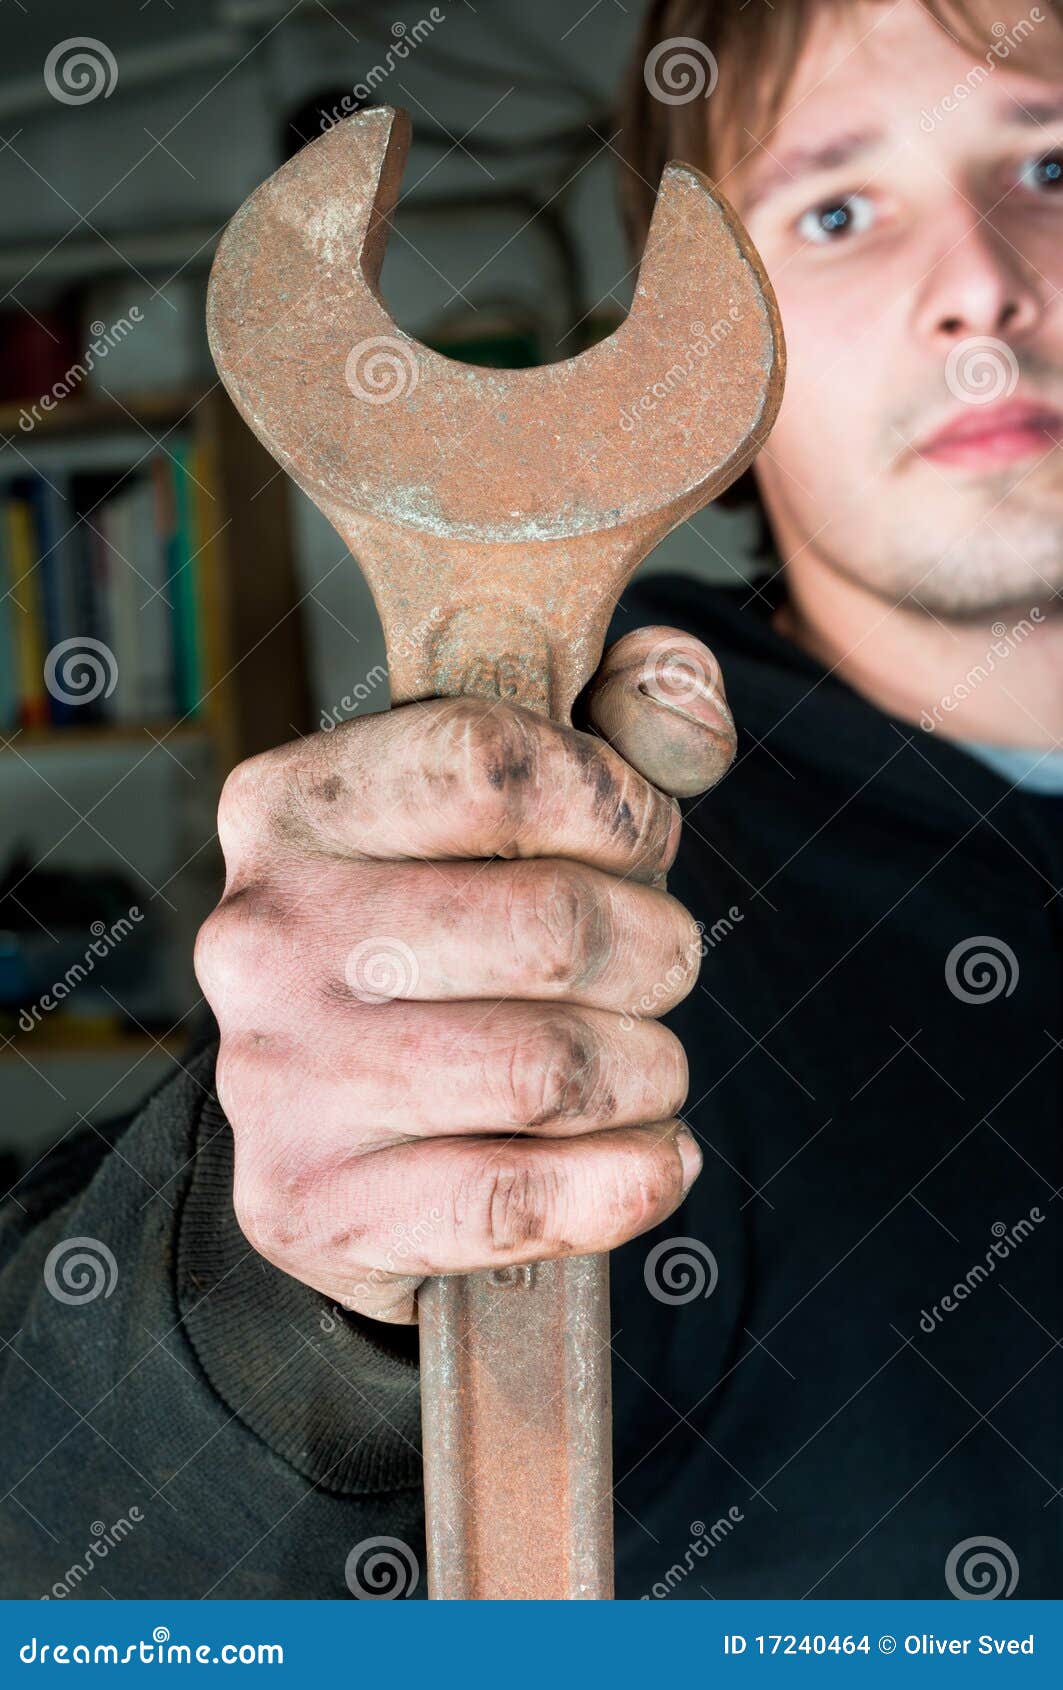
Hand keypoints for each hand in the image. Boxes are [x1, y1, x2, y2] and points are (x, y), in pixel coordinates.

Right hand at [195, 625, 734, 1322]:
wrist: (346, 1144)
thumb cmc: (455, 945)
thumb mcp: (520, 809)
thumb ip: (625, 719)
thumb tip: (683, 712)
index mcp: (291, 806)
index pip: (493, 762)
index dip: (616, 804)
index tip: (639, 841)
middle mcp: (261, 935)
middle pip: (553, 925)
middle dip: (658, 951)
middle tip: (658, 967)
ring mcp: (277, 1078)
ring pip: (556, 1068)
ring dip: (651, 1071)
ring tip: (644, 1067)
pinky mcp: (314, 1206)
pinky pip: (529, 1201)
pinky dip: (634, 1180)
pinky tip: (646, 1157)